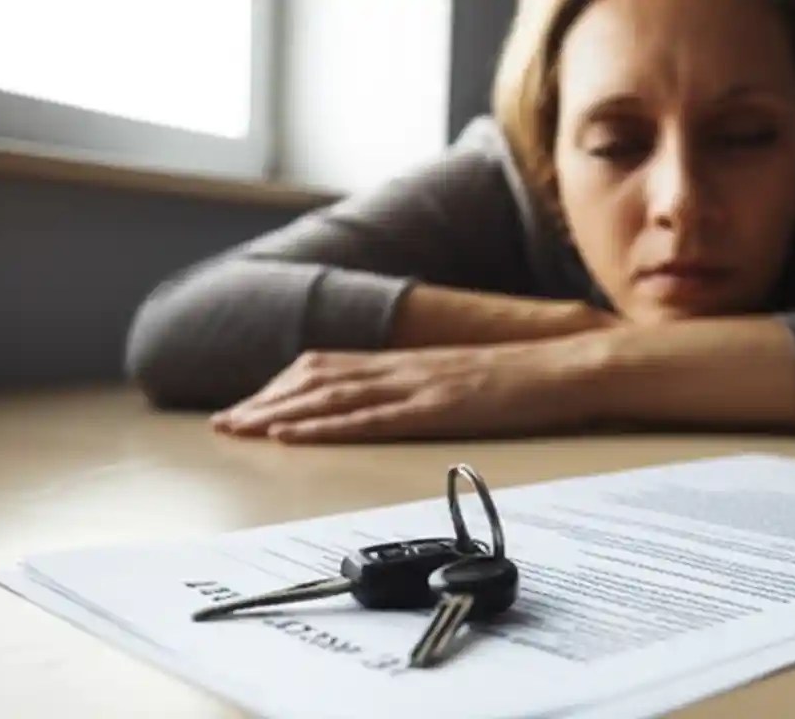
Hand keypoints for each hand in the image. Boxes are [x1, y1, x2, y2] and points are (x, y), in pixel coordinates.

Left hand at [210, 337, 605, 442]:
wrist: (569, 367)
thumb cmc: (526, 378)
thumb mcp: (465, 378)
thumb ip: (428, 386)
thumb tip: (400, 402)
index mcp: (410, 360)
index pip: (331, 366)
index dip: (284, 385)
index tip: (250, 404)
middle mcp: (404, 366)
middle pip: (318, 378)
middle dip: (266, 401)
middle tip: (224, 424)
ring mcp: (418, 385)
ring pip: (333, 395)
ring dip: (281, 414)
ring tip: (241, 430)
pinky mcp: (436, 407)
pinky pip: (370, 418)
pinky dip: (326, 425)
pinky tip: (296, 434)